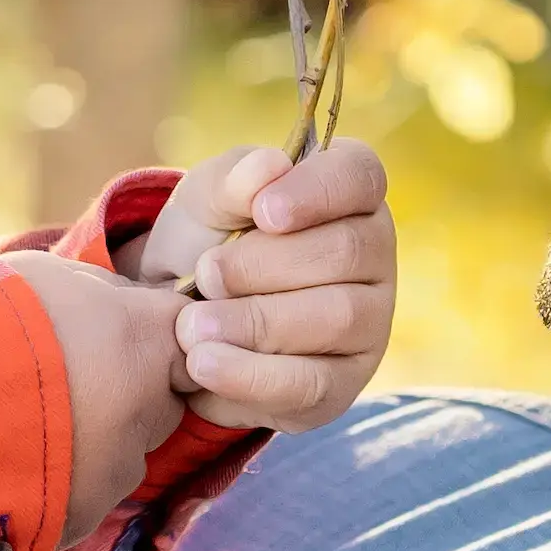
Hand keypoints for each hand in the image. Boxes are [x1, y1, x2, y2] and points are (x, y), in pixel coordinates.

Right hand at [9, 240, 200, 536]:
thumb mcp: (45, 276)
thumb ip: (100, 294)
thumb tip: (119, 306)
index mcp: (144, 340)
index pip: (185, 339)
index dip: (149, 339)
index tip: (112, 339)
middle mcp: (147, 410)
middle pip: (159, 401)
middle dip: (123, 394)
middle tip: (59, 383)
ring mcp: (118, 471)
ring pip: (121, 453)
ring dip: (87, 442)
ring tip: (21, 426)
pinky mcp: (85, 518)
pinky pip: (83, 496)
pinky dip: (57, 483)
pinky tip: (11, 463)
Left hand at [129, 136, 397, 435]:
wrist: (177, 320)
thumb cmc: (206, 242)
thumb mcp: (203, 203)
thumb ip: (230, 180)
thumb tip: (270, 167)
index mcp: (348, 191)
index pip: (359, 176)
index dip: (316, 191)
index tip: (263, 212)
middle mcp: (373, 254)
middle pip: (345, 252)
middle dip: (263, 265)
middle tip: (205, 275)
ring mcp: (368, 322)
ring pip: (336, 318)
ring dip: (254, 322)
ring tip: (192, 326)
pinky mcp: (342, 383)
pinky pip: (312, 383)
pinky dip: (252, 375)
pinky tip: (204, 364)